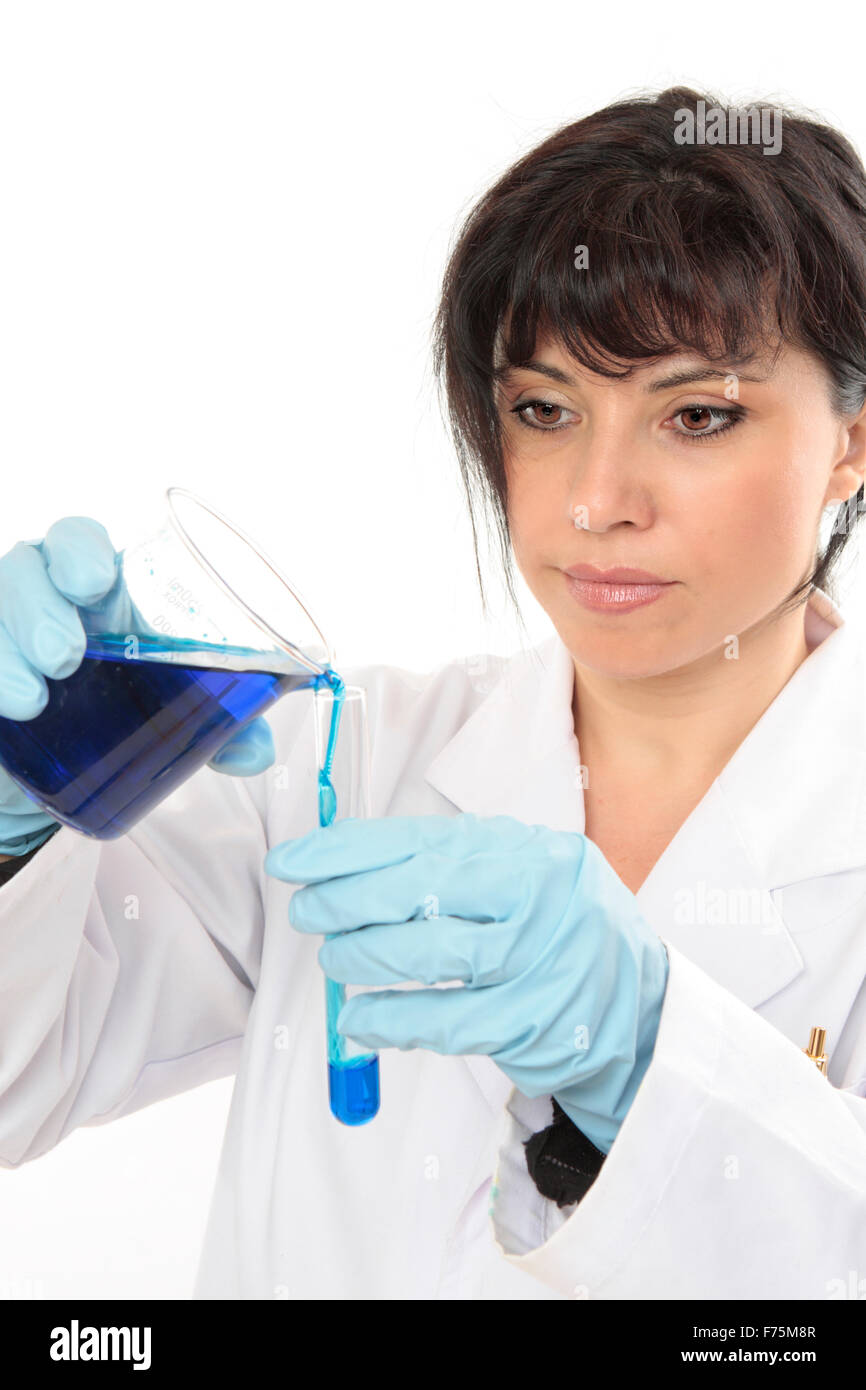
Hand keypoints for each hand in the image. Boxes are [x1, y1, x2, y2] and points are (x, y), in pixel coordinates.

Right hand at [0, 516, 273, 853]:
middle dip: (39, 607)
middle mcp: (44, 598)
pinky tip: (7, 711)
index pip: (76, 541)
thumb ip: (224, 727)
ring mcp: (7, 631)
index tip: (94, 583)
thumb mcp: (178, 716)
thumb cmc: (127, 714)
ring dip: (9, 650)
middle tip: (65, 657)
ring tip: (34, 700)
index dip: (78, 550)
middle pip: (25, 568)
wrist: (66, 773)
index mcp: (99, 591)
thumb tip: (252, 752)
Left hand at [264, 812, 669, 1153]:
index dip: (347, 851)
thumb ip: (451, 866)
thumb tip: (349, 864)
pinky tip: (360, 1018)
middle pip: (420, 888)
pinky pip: (443, 1021)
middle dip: (347, 899)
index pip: (421, 840)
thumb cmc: (558, 933)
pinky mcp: (532, 1022)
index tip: (295, 863)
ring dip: (363, 955)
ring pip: (429, 953)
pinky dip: (390, 1019)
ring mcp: (539, 958)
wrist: (640, 1008)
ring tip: (334, 959)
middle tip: (307, 911)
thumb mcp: (522, 877)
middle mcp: (538, 893)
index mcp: (526, 849)